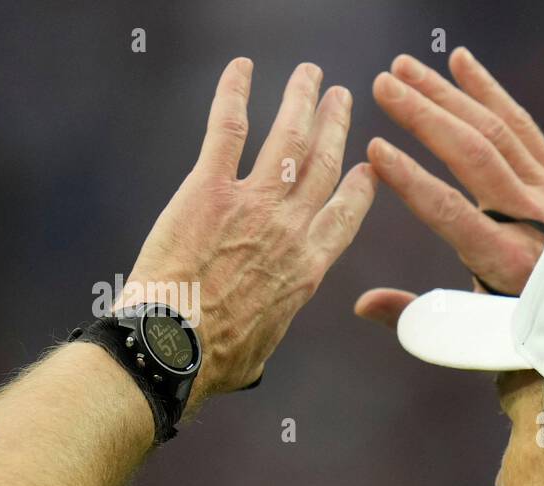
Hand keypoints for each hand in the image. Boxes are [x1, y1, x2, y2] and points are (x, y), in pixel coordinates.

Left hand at [125, 58, 375, 398]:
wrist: (177, 348)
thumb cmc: (216, 359)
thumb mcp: (264, 346)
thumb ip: (270, 325)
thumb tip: (256, 346)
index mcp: (308, 268)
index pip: (345, 214)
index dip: (359, 185)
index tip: (366, 165)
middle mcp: (290, 229)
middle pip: (324, 165)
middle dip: (336, 127)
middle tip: (343, 99)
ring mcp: (253, 204)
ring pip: (289, 138)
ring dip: (302, 100)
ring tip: (311, 76)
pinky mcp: (209, 188)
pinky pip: (228, 128)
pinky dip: (235, 93)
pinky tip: (243, 69)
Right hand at [355, 47, 543, 325]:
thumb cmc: (532, 333)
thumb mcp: (478, 336)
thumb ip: (419, 315)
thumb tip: (362, 305)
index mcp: (510, 265)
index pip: (453, 214)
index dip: (413, 183)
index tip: (375, 152)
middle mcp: (537, 221)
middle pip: (475, 157)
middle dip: (425, 118)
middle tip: (381, 86)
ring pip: (496, 131)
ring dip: (447, 95)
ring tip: (404, 68)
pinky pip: (523, 126)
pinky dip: (490, 92)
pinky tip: (460, 63)